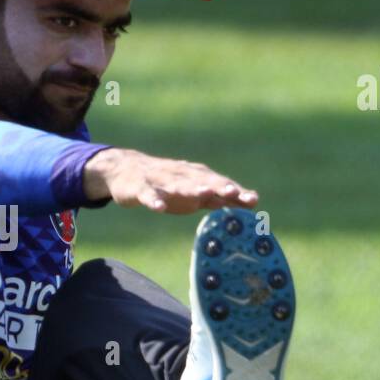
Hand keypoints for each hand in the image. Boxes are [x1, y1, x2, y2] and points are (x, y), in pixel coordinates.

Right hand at [83, 147, 258, 213]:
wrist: (127, 170)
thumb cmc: (167, 183)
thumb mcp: (195, 191)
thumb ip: (221, 197)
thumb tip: (252, 201)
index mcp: (196, 177)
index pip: (220, 184)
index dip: (236, 192)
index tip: (253, 200)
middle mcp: (182, 176)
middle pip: (202, 181)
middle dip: (218, 186)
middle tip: (234, 192)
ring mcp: (161, 181)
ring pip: (177, 185)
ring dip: (190, 189)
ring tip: (203, 194)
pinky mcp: (140, 188)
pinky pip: (148, 195)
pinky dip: (153, 201)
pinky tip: (159, 209)